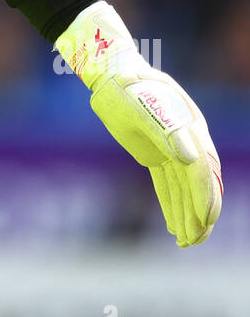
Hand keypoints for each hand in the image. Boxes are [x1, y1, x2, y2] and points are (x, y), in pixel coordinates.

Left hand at [56, 2, 222, 247]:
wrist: (113, 72)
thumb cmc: (126, 83)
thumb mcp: (142, 101)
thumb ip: (164, 128)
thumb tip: (189, 158)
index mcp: (189, 125)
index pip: (201, 167)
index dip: (204, 194)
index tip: (204, 219)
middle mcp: (187, 138)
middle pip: (197, 182)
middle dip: (199, 213)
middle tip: (194, 241)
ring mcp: (173, 148)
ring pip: (183, 188)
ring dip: (186, 215)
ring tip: (185, 243)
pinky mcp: (157, 154)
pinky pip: (168, 185)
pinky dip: (171, 206)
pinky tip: (173, 228)